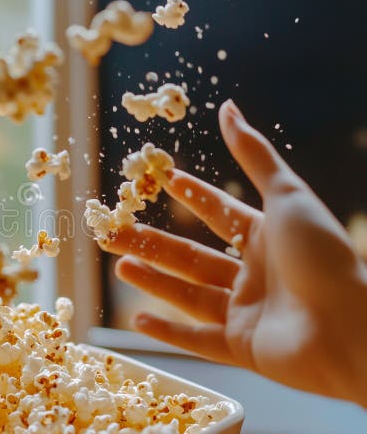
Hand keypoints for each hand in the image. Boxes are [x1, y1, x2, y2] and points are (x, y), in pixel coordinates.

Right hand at [106, 100, 366, 405]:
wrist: (352, 328)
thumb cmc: (324, 257)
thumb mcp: (287, 195)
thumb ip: (253, 154)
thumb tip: (227, 107)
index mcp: (268, 238)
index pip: (220, 212)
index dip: (192, 195)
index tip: (162, 179)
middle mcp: (255, 274)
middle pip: (192, 255)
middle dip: (152, 242)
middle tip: (112, 230)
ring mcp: (247, 312)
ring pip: (188, 295)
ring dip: (153, 280)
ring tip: (118, 263)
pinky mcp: (243, 347)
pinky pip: (198, 339)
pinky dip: (168, 331)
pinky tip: (137, 319)